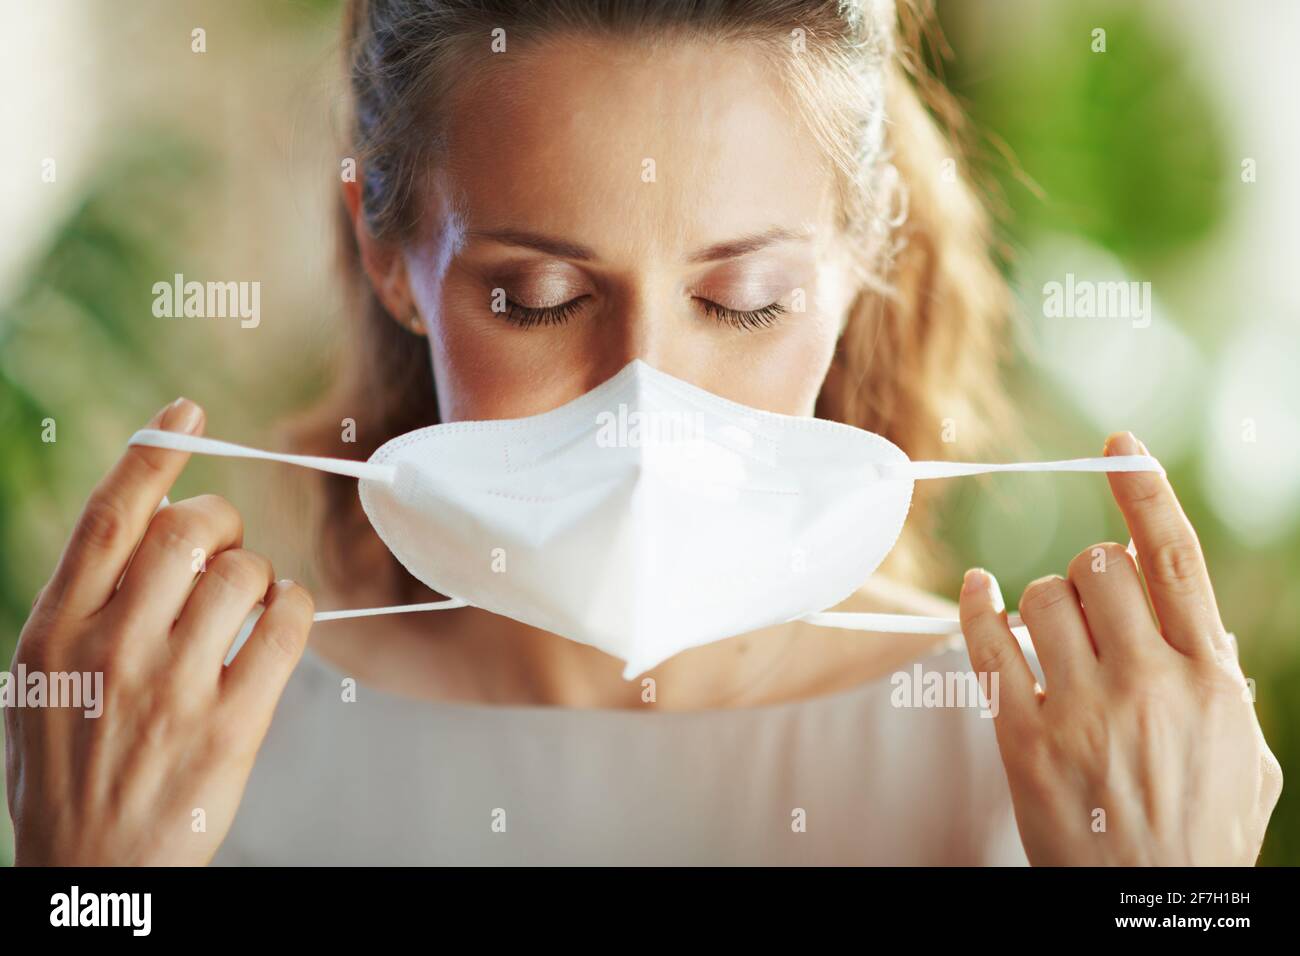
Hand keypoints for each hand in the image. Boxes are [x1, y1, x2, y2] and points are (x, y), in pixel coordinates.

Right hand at [5, 398, 313, 864]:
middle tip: (224, 541)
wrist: (87, 874)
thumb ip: (84, 607)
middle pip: (186, 534)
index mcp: (55, 632)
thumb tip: (149, 531)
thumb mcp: (38, 681)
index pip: (110, 519)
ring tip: (248, 599)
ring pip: (242, 576)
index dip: (152, 454)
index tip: (185, 412)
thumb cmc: (66, 771)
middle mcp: (112, 650)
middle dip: (219, 519)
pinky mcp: (230, 727)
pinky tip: (283, 618)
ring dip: (258, 571)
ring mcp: (173, 689)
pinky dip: (295, 607)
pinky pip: (285, 630)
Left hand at [958, 432, 1281, 865]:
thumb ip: (1221, 684)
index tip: (1117, 446)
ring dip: (1040, 601)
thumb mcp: (1243, 758)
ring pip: (1041, 596)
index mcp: (1210, 680)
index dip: (1144, 492)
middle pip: (1098, 568)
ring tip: (1051, 635)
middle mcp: (1148, 683)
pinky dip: (976, 605)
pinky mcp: (1024, 738)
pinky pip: (987, 644)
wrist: (1151, 908)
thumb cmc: (1201, 833)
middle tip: (1091, 606)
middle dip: (1090, 573)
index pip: (1174, 561)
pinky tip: (977, 590)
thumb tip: (1196, 630)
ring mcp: (1082, 710)